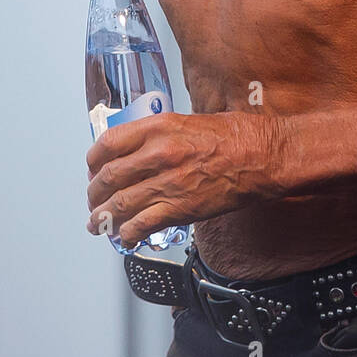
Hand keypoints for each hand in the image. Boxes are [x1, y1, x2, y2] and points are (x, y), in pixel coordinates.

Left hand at [86, 110, 285, 248]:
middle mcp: (157, 153)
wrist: (263, 156)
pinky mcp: (180, 208)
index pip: (108, 144)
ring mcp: (167, 182)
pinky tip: (125, 236)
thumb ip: (162, 134)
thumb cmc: (237, 136)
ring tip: (97, 224)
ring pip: (119, 204)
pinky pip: (142, 224)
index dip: (93, 160)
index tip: (93, 168)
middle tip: (93, 200)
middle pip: (108, 177)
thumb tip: (143, 147)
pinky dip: (128, 233)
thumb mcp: (189, 120)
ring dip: (103, 217)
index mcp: (158, 127)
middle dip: (94, 193)